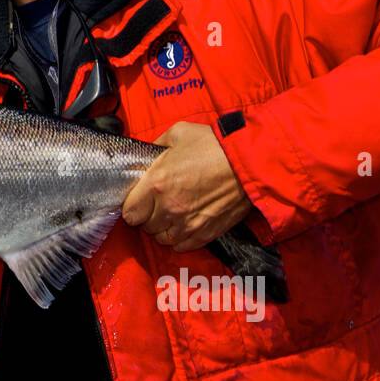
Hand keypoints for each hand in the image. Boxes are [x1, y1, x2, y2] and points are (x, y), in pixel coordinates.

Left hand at [121, 121, 251, 251]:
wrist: (249, 163)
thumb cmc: (215, 146)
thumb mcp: (178, 134)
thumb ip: (156, 146)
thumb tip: (147, 155)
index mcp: (157, 184)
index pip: (129, 213)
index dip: (133, 207)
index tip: (139, 201)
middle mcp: (169, 208)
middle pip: (145, 227)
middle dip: (148, 216)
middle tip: (157, 205)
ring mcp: (188, 223)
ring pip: (162, 239)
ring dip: (163, 228)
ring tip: (171, 214)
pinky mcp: (206, 233)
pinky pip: (182, 246)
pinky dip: (180, 238)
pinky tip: (184, 224)